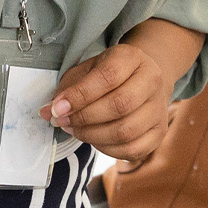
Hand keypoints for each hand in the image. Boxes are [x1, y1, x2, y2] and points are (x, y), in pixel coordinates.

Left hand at [46, 41, 181, 163]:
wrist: (143, 79)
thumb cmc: (110, 75)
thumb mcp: (88, 69)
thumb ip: (68, 88)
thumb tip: (48, 112)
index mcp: (132, 58)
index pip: (108, 77)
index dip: (79, 95)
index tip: (57, 108)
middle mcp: (152, 81)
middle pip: (120, 105)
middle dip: (84, 118)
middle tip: (62, 121)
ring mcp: (159, 108)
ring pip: (126, 131)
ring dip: (93, 136)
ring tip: (74, 130)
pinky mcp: (159, 132)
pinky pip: (133, 149)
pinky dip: (107, 149)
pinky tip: (94, 139)